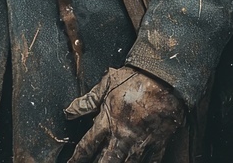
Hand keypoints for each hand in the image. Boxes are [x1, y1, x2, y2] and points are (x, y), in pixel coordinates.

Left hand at [64, 66, 185, 162]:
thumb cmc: (135, 77)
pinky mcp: (157, 143)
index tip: (72, 162)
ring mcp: (140, 141)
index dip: (78, 156)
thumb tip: (69, 111)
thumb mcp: (107, 83)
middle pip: (106, 160)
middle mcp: (122, 134)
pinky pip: (149, 162)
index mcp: (108, 119)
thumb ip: (88, 100)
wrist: (164, 77)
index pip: (88, 144)